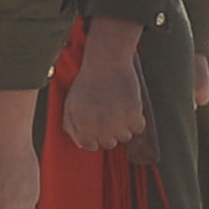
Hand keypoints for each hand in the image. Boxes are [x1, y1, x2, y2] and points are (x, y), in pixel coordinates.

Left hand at [60, 22, 150, 151]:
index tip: (96, 122)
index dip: (93, 134)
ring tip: (117, 107)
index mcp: (83, 128)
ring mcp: (118, 125)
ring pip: (125, 137)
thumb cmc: (87, 82)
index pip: (90, 146)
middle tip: (107, 113)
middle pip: (109, 143)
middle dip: (107, 131)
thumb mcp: (69, 104)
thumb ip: (71, 126)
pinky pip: (139, 128)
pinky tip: (128, 105)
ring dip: (122, 126)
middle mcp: (100, 130)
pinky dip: (136, 119)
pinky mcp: (134, 116)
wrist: (106, 62)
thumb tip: (80, 144)